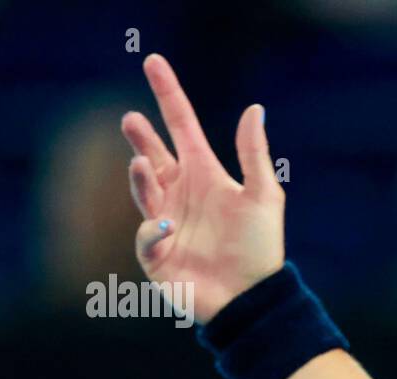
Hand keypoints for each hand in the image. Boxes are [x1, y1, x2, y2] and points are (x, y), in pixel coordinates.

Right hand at [120, 53, 284, 323]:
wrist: (253, 298)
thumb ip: (254, 154)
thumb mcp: (263, 196)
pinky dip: (154, 229)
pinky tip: (167, 225)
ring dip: (141, 177)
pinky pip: (148, 236)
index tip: (153, 61)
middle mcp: (181, 194)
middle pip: (153, 155)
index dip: (168, 95)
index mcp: (204, 175)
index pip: (181, 126)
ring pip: (143, 191)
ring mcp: (165, 223)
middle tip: (132, 121)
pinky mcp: (157, 254)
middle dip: (141, 139)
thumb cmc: (261, 248)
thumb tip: (254, 109)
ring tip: (141, 162)